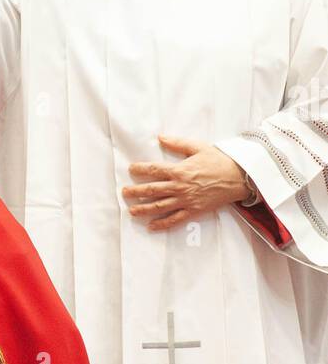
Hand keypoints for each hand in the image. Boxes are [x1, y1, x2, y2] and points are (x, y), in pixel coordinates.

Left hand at [122, 135, 249, 231]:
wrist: (239, 177)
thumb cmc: (219, 160)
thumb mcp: (198, 147)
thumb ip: (177, 143)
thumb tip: (160, 137)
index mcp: (179, 170)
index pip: (153, 170)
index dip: (140, 169)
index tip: (130, 169)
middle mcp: (180, 186)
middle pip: (152, 190)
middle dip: (136, 192)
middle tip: (124, 193)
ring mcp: (186, 200)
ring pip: (159, 207)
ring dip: (143, 209)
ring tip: (132, 211)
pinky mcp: (194, 211)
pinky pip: (175, 219)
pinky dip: (162, 224)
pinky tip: (151, 226)